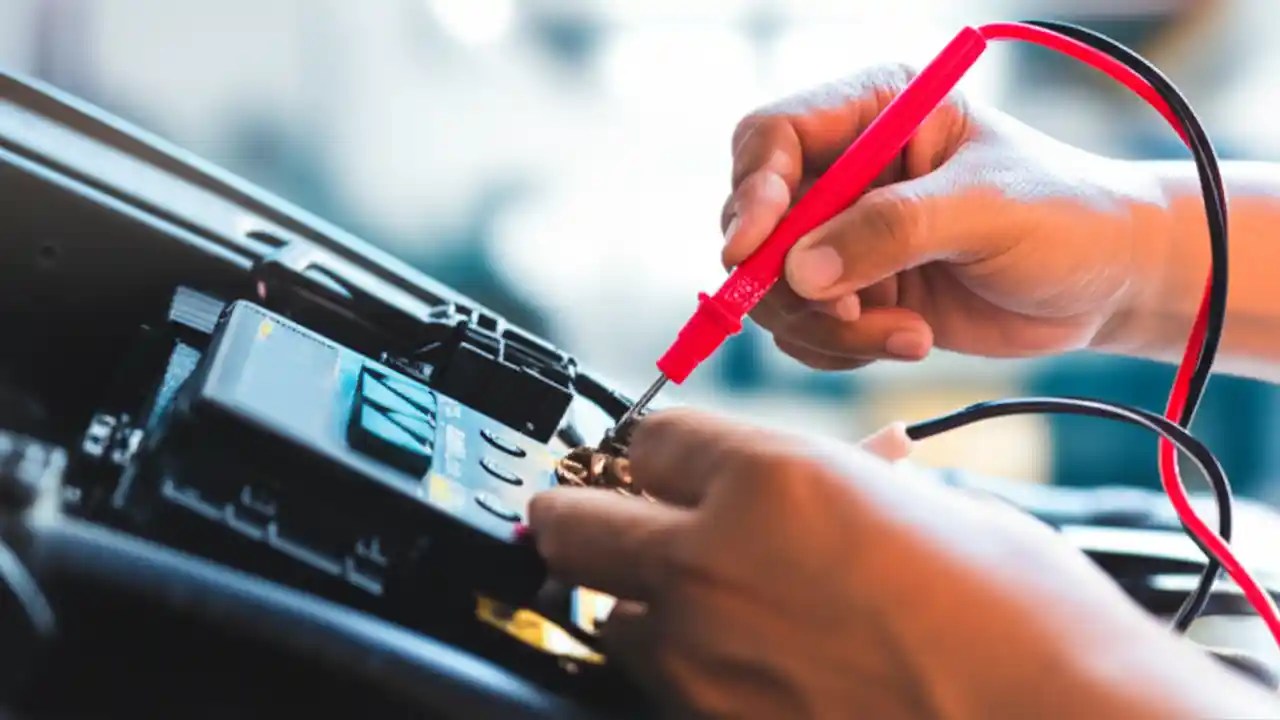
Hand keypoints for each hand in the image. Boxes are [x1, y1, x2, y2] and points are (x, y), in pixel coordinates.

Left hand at [528, 410, 1275, 718]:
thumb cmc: (1023, 618)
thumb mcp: (925, 506)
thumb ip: (834, 486)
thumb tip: (818, 480)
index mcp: (770, 480)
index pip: (649, 434)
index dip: (662, 444)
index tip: (671, 458)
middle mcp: (713, 562)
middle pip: (574, 522)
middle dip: (585, 511)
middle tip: (610, 514)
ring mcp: (702, 658)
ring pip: (606, 611)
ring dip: (638, 597)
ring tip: (700, 597)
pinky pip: (657, 679)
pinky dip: (679, 660)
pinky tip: (743, 656)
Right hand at [722, 64, 1171, 368]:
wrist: (1108, 281)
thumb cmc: (1066, 216)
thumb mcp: (985, 209)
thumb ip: (891, 231)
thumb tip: (798, 272)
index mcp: (873, 113)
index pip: (773, 139)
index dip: (752, 193)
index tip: (750, 252)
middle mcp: (845, 171)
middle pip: (756, 222)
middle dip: (789, 281)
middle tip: (848, 314)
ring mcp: (844, 236)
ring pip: (774, 288)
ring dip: (827, 327)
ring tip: (910, 336)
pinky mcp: (854, 293)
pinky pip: (804, 330)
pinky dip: (841, 349)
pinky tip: (911, 340)